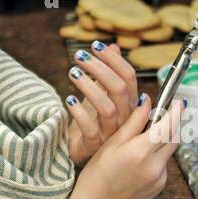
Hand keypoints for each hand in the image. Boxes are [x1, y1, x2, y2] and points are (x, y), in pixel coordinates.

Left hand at [64, 41, 139, 167]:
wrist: (79, 152)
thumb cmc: (91, 121)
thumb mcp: (99, 93)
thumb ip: (107, 72)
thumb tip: (113, 46)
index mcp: (127, 103)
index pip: (129, 76)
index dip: (113, 59)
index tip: (95, 45)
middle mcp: (124, 118)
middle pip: (119, 88)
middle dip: (99, 68)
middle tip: (79, 56)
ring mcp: (111, 133)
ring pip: (108, 108)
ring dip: (89, 87)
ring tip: (72, 73)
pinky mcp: (95, 145)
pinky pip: (91, 129)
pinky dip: (80, 112)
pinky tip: (69, 100)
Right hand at [67, 94, 184, 198]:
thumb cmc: (97, 175)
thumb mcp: (112, 143)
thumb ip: (133, 122)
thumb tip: (147, 102)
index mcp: (140, 152)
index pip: (167, 126)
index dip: (176, 112)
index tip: (181, 102)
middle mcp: (154, 166)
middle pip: (173, 139)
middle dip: (171, 126)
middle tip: (160, 117)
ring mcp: (159, 179)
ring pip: (168, 152)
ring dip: (162, 142)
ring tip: (141, 142)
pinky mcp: (159, 187)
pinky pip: (163, 165)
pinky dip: (156, 157)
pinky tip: (139, 161)